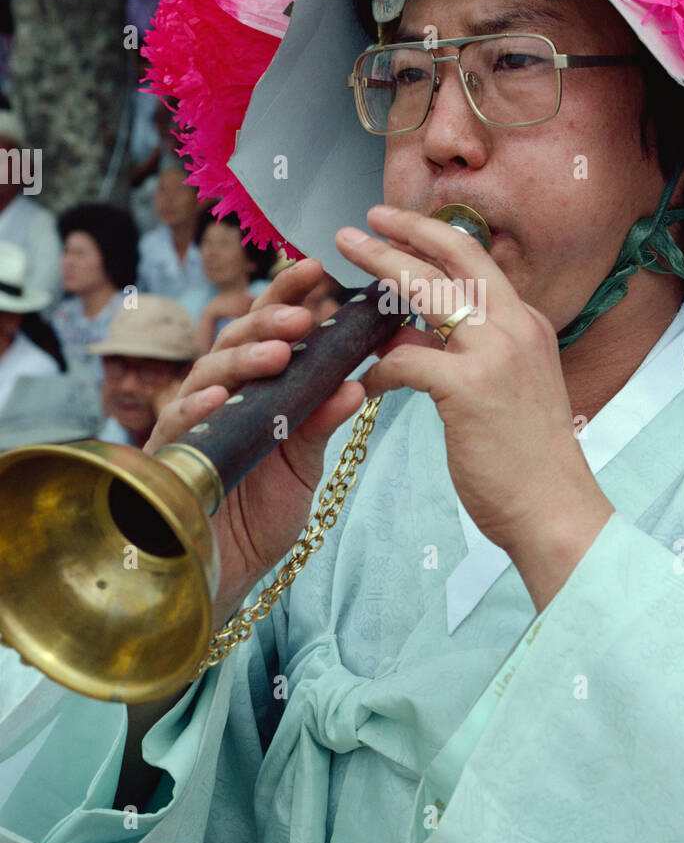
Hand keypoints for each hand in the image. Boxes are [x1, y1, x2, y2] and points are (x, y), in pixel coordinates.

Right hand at [145, 258, 366, 628]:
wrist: (226, 573)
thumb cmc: (262, 514)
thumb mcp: (304, 464)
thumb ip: (323, 424)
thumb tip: (358, 385)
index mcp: (256, 388)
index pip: (269, 331)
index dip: (286, 297)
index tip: (315, 269)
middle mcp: (220, 395)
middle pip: (235, 340)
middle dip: (268, 323)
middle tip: (301, 318)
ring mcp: (190, 422)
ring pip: (208, 374)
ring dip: (242, 361)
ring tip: (275, 354)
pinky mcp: (167, 456)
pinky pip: (177, 425)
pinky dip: (196, 410)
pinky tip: (218, 401)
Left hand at [335, 205, 613, 608]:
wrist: (556, 511)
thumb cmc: (526, 461)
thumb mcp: (506, 389)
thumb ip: (463, 355)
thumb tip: (405, 332)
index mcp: (528, 324)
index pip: (478, 260)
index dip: (433, 237)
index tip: (397, 224)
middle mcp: (516, 327)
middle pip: (452, 258)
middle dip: (401, 234)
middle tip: (359, 225)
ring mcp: (495, 355)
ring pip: (427, 292)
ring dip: (381, 271)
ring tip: (345, 261)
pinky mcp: (468, 389)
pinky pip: (406, 360)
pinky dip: (380, 368)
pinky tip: (369, 383)